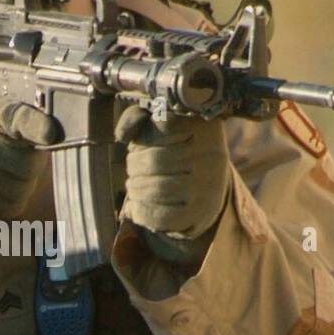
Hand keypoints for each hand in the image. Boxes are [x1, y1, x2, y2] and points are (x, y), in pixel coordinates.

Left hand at [115, 104, 229, 257]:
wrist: (208, 179)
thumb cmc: (176, 144)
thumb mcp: (160, 122)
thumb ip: (137, 117)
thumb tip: (122, 135)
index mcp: (204, 127)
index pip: (164, 126)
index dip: (142, 138)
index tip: (137, 147)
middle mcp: (211, 155)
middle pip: (156, 161)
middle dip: (134, 167)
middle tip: (132, 171)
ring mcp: (208, 186)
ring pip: (158, 189)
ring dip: (136, 190)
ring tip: (133, 187)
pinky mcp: (202, 212)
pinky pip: (165, 216)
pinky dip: (142, 213)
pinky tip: (135, 207)